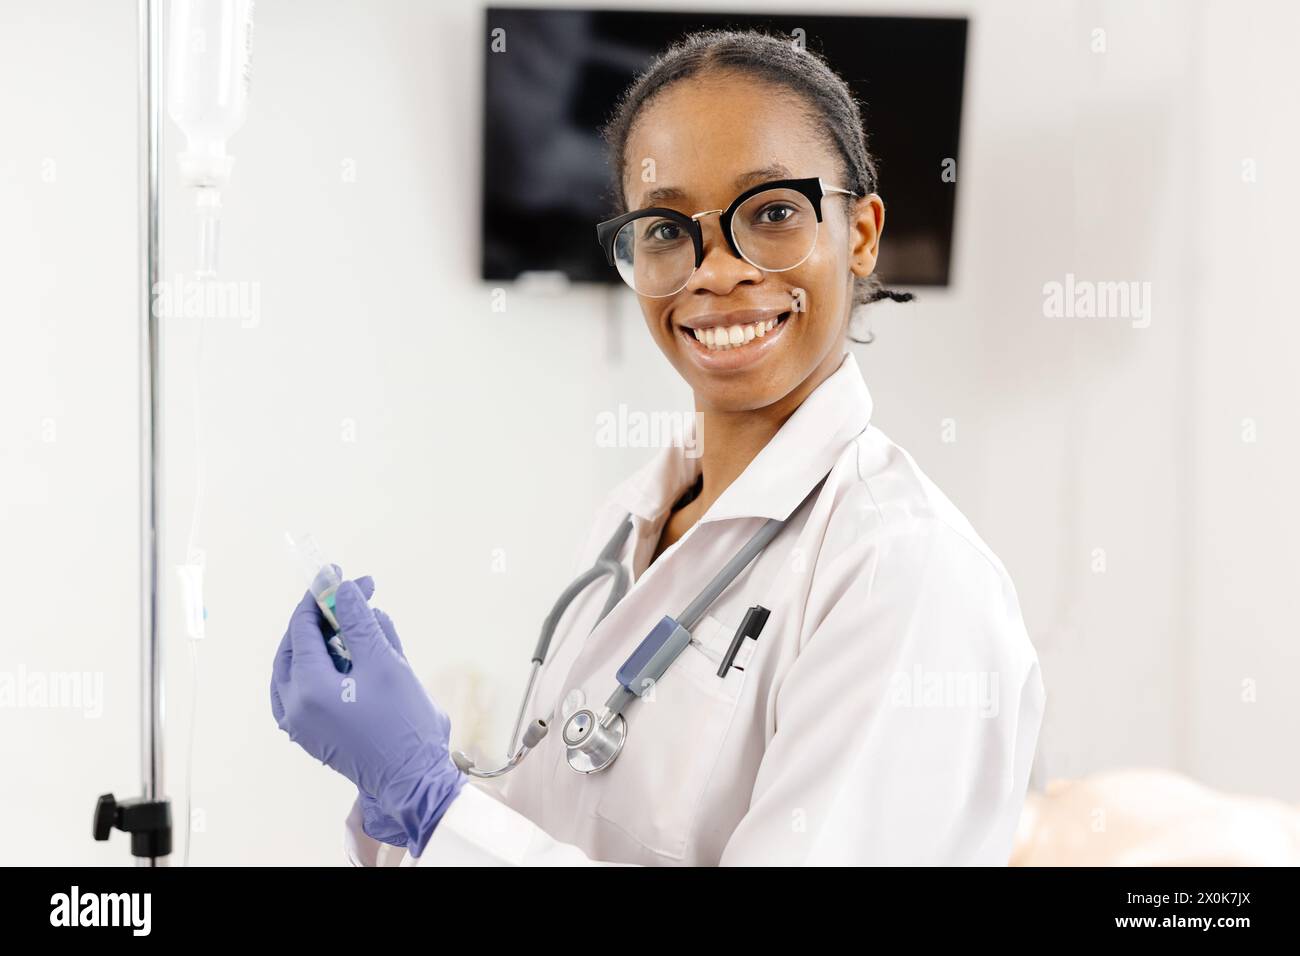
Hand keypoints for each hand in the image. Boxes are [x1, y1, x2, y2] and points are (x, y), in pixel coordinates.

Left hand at [271, 575, 466, 854]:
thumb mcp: (385, 663)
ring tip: (351, 624)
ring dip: (321, 641)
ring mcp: (298, 724)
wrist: (412, 780)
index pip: (303, 627)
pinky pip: (303, 689)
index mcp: (306, 688)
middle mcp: (292, 707)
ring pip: (296, 667)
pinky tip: (346, 656)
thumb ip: (359, 622)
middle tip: (351, 597)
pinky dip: (321, 666)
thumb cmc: (403, 722)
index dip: (322, 596)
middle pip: (294, 646)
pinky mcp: (310, 734)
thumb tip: (343, 589)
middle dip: (322, 617)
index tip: (341, 574)